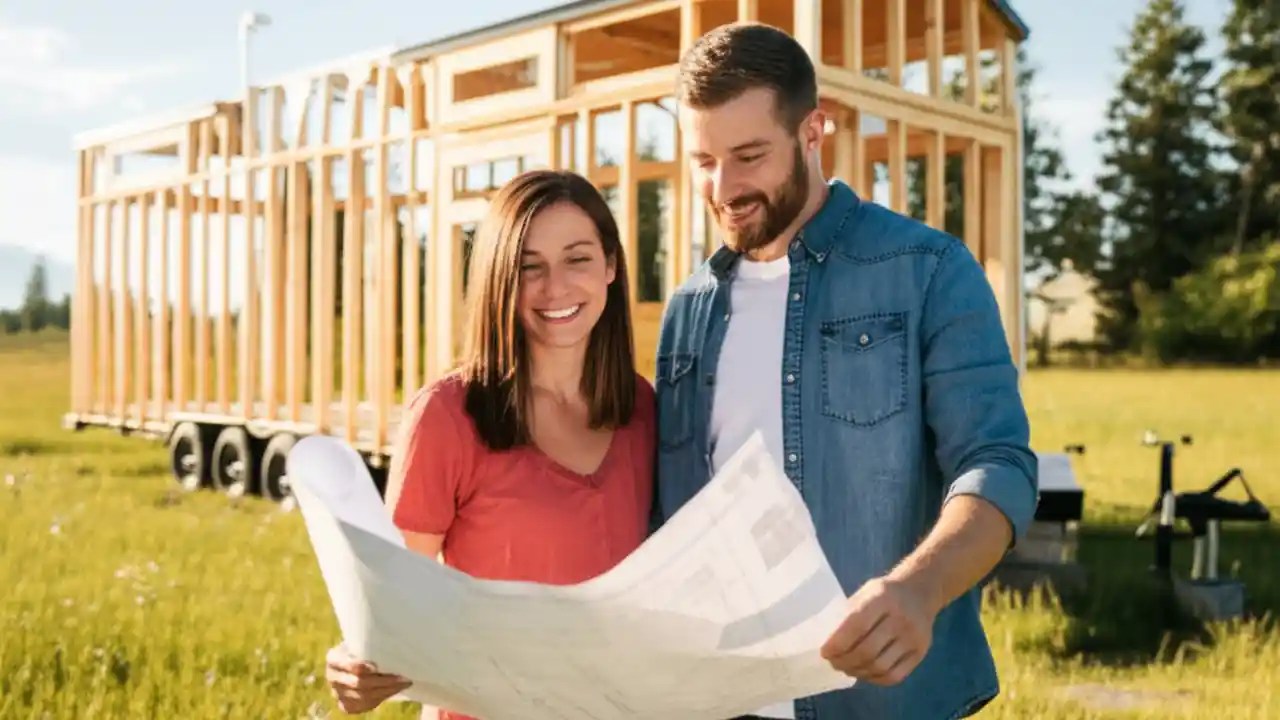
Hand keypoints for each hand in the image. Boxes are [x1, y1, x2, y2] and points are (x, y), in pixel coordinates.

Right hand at [325, 644, 411, 713]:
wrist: (351, 665)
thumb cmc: (360, 648)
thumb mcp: (360, 642)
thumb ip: (368, 645)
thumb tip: (391, 641)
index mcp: (333, 659)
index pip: (348, 664)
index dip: (363, 666)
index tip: (379, 666)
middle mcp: (333, 677)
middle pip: (359, 683)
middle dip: (383, 681)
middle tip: (403, 677)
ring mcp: (338, 693)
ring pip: (364, 696)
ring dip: (387, 690)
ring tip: (404, 683)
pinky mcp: (346, 705)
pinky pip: (366, 705)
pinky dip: (383, 697)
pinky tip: (395, 689)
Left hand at [819, 576, 938, 685]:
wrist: (919, 592)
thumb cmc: (884, 593)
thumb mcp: (865, 592)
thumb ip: (848, 614)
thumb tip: (827, 642)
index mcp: (883, 598)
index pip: (857, 625)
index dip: (838, 643)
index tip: (824, 652)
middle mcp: (901, 618)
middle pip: (868, 651)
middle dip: (845, 661)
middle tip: (833, 662)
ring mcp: (914, 638)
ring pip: (880, 667)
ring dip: (858, 672)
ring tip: (847, 668)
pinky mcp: (921, 653)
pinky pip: (895, 676)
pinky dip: (875, 679)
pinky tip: (865, 672)